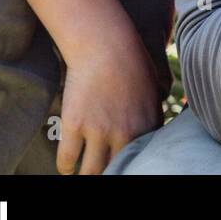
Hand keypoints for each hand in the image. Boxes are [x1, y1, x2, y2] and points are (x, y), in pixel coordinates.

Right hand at [57, 28, 160, 174]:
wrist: (105, 44)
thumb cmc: (132, 62)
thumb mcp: (154, 90)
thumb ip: (153, 115)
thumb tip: (154, 133)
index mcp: (147, 125)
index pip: (142, 160)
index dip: (134, 166)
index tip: (126, 167)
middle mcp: (125, 133)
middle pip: (117, 170)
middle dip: (111, 174)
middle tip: (105, 172)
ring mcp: (98, 130)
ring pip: (91, 172)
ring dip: (87, 175)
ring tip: (84, 174)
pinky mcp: (74, 124)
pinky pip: (67, 160)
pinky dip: (66, 167)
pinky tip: (67, 167)